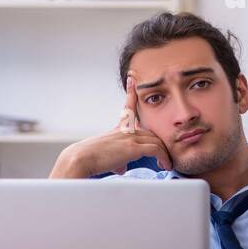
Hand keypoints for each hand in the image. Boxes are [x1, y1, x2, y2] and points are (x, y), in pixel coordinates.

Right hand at [48, 75, 172, 177]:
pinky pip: (156, 149)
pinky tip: (165, 165)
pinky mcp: (132, 147)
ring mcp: (129, 137)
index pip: (128, 108)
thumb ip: (116, 160)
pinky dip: (163, 157)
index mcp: (117, 130)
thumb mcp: (104, 156)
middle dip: (160, 144)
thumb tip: (121, 167)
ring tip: (167, 163)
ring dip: (164, 153)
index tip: (132, 80)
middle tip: (167, 157)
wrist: (80, 159)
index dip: (131, 93)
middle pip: (150, 133)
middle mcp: (125, 131)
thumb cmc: (88, 159)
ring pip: (156, 141)